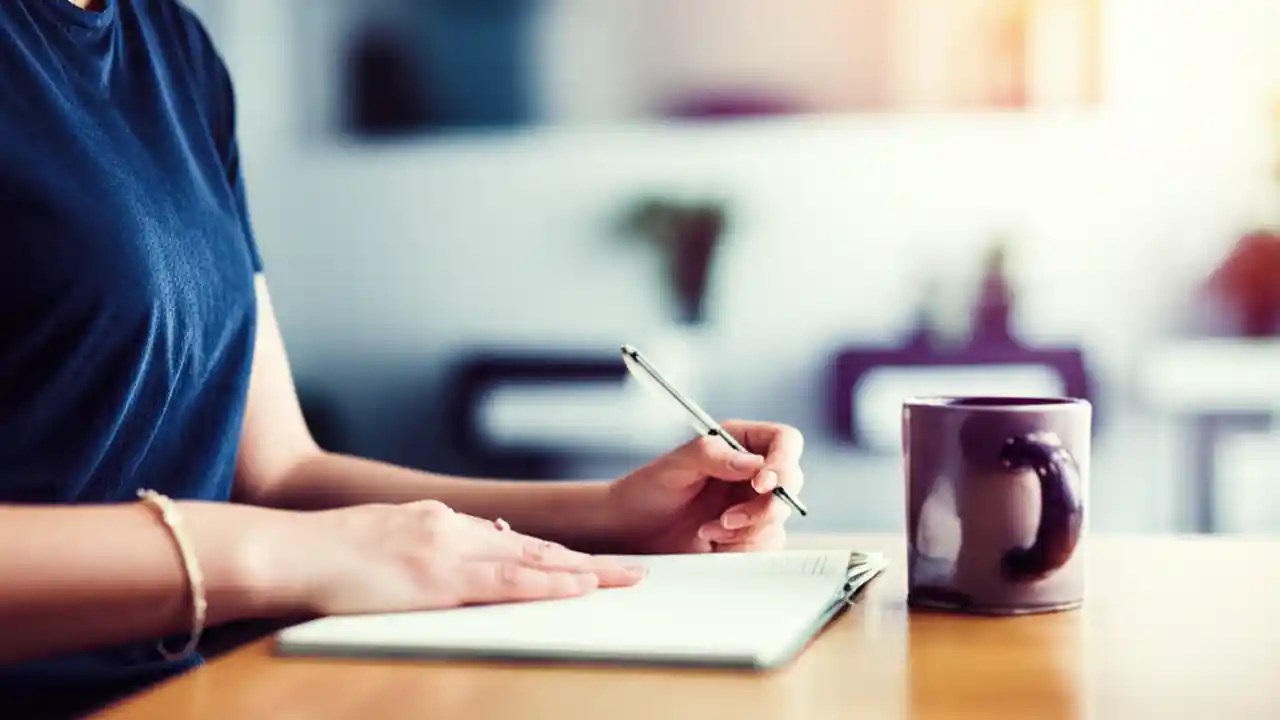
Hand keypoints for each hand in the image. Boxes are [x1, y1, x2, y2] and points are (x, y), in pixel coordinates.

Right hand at [272, 500, 644, 615]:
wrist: (285, 549)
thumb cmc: (321, 555)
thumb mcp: (380, 544)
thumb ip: (421, 552)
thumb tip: (454, 570)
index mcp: (436, 521)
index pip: (508, 540)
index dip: (551, 554)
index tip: (585, 563)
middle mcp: (449, 527)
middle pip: (532, 545)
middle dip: (583, 561)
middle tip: (629, 569)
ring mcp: (446, 549)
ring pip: (531, 560)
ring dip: (582, 572)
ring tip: (624, 579)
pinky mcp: (437, 575)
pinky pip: (506, 581)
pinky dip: (547, 582)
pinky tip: (577, 587)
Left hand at [605, 421, 804, 553]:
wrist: (630, 530)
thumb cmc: (646, 490)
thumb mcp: (673, 466)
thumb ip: (711, 456)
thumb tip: (752, 463)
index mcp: (739, 443)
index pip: (785, 441)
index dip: (783, 461)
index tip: (762, 482)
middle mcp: (752, 472)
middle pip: (790, 484)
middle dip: (763, 507)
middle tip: (727, 518)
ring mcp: (753, 505)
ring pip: (779, 520)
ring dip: (747, 531)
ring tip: (709, 530)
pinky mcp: (748, 535)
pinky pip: (766, 545)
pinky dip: (741, 548)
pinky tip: (713, 544)